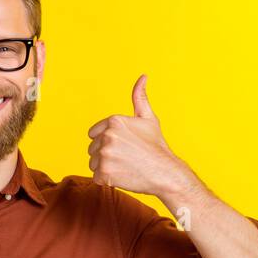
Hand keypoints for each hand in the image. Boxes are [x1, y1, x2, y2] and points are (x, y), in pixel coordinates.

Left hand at [87, 74, 197, 197]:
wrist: (165, 172)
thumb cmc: (157, 146)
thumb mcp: (148, 119)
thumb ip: (140, 98)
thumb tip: (142, 77)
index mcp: (114, 121)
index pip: (93, 133)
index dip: (107, 142)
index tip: (123, 147)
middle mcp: (107, 136)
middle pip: (92, 149)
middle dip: (105, 155)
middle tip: (126, 158)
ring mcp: (105, 155)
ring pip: (93, 163)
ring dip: (105, 168)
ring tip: (125, 167)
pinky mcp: (104, 173)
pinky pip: (96, 178)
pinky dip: (107, 180)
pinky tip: (123, 176)